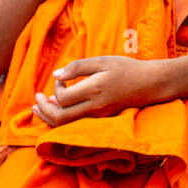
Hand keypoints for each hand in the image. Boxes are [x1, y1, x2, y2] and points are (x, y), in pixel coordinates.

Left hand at [32, 56, 165, 124]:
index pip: (64, 98)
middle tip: (36, 100)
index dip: (56, 89)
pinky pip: (76, 126)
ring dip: (49, 118)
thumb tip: (55, 76)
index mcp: (94, 90)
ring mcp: (99, 117)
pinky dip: (62, 121)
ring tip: (38, 109)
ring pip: (67, 126)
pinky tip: (57, 111)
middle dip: (44, 110)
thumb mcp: (102, 61)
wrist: (150, 84)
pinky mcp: (102, 121)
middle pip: (60, 118)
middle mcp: (95, 108)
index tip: (62, 78)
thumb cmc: (126, 69)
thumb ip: (77, 67)